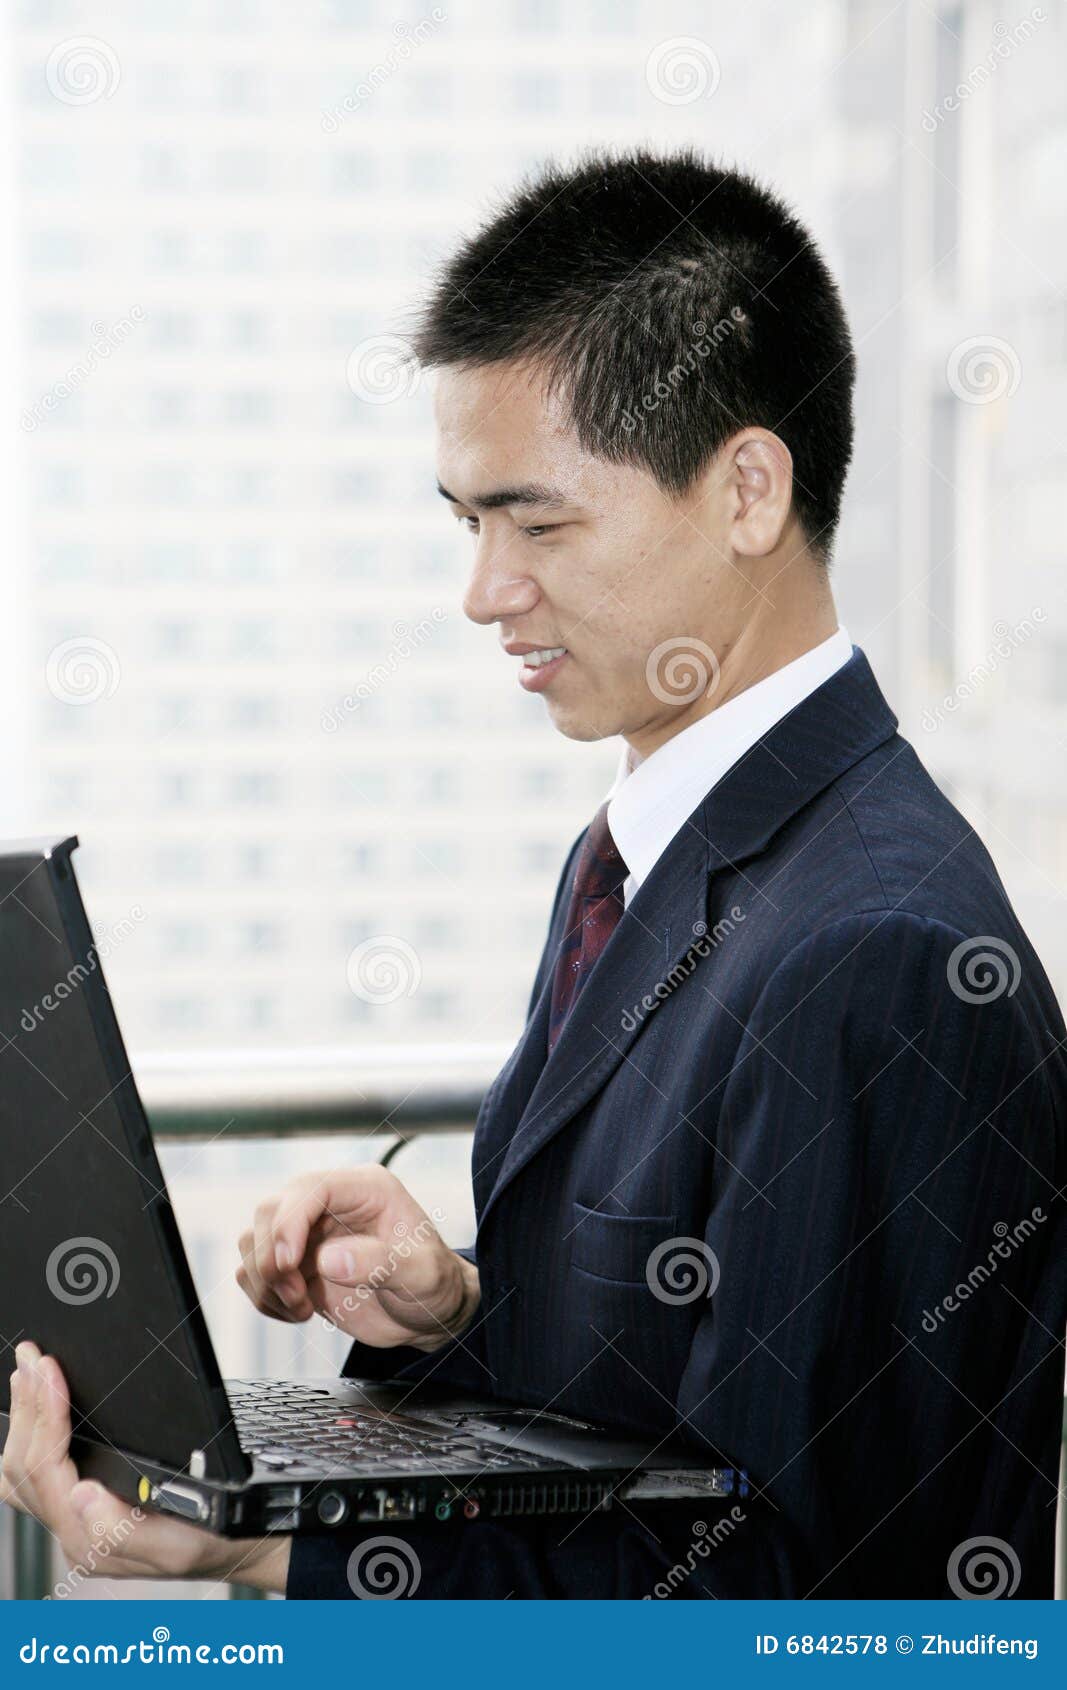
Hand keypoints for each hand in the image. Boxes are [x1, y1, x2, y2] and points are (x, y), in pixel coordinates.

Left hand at [1, 1342, 289, 1593]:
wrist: (237, 1545)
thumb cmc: (214, 1539)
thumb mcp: (181, 1543)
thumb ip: (123, 1530)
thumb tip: (81, 1497)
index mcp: (90, 1538)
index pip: (46, 1469)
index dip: (45, 1415)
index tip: (51, 1371)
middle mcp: (72, 1533)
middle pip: (22, 1467)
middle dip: (26, 1407)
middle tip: (32, 1359)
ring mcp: (71, 1523)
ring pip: (19, 1473)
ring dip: (22, 1419)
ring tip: (27, 1375)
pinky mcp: (78, 1512)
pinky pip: (34, 1476)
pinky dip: (28, 1435)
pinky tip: (35, 1410)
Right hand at [236, 1163, 480, 1351]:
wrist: (427, 1314)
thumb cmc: (433, 1285)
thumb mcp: (422, 1275)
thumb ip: (380, 1264)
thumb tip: (327, 1260)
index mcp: (366, 1190)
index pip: (310, 1188)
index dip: (289, 1222)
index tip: (288, 1264)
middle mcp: (331, 1205)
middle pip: (271, 1211)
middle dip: (273, 1259)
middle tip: (298, 1297)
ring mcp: (310, 1234)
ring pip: (254, 1240)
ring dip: (266, 1281)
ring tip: (302, 1308)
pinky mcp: (296, 1264)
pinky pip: (254, 1272)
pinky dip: (264, 1297)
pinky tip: (297, 1313)